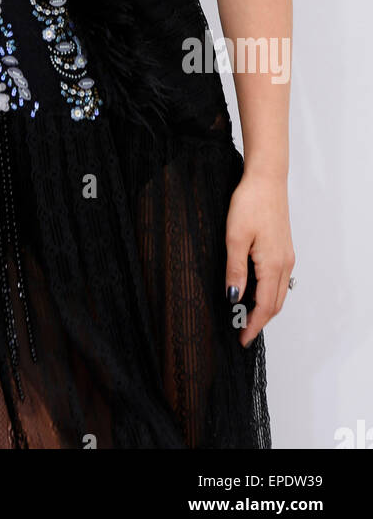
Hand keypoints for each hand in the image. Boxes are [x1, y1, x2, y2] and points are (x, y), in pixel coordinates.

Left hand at [225, 169, 294, 347]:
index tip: (242, 339)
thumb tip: (233, 298)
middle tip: (241, 330)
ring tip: (244, 313)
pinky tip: (252, 288)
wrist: (266, 179)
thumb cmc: (250, 204)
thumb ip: (235, 270)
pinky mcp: (283, 248)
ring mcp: (286, 256)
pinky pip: (277, 278)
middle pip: (275, 303)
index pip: (265, 306)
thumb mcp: (235, 237)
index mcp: (273, 265)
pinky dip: (266, 291)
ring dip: (264, 306)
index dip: (253, 325)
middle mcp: (285, 264)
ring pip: (277, 291)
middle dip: (259, 320)